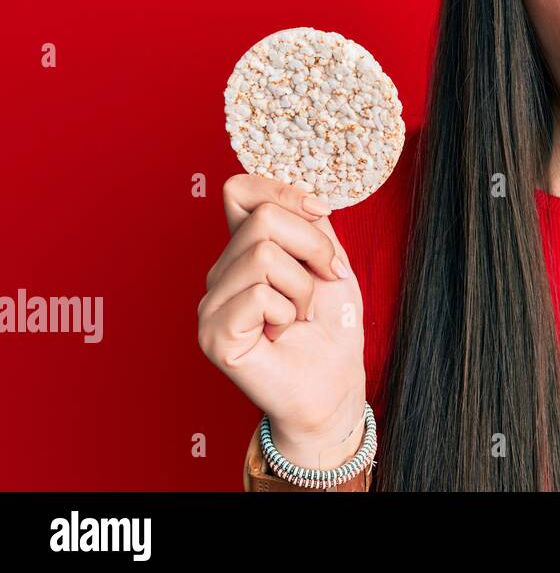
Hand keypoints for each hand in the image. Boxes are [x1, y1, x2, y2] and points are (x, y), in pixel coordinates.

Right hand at [197, 174, 366, 466]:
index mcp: (245, 251)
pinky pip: (258, 294)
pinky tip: (281, 334)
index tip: (320, 214)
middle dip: (313, 248)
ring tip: (298, 315)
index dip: (282, 191)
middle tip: (322, 283)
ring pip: (263, 254)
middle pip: (264, 218)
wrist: (335, 382)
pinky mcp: (213, 334)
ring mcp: (211, 304)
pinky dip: (287, 312)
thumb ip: (311, 225)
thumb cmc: (332, 326)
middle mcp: (221, 273)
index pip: (240, 190)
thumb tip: (305, 198)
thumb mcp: (331, 261)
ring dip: (302, 287)